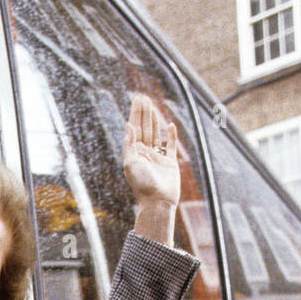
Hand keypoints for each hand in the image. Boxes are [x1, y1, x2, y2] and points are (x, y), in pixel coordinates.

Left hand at [123, 94, 179, 245]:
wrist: (158, 202)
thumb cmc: (142, 185)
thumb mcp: (130, 164)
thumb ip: (129, 145)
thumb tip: (129, 126)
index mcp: (134, 153)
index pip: (134, 128)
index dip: (136, 114)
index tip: (137, 100)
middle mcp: (145, 153)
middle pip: (144, 128)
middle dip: (143, 113)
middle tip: (143, 98)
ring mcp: (158, 157)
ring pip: (156, 134)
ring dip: (154, 119)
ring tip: (152, 106)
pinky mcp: (170, 163)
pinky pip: (171, 146)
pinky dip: (171, 135)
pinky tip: (170, 124)